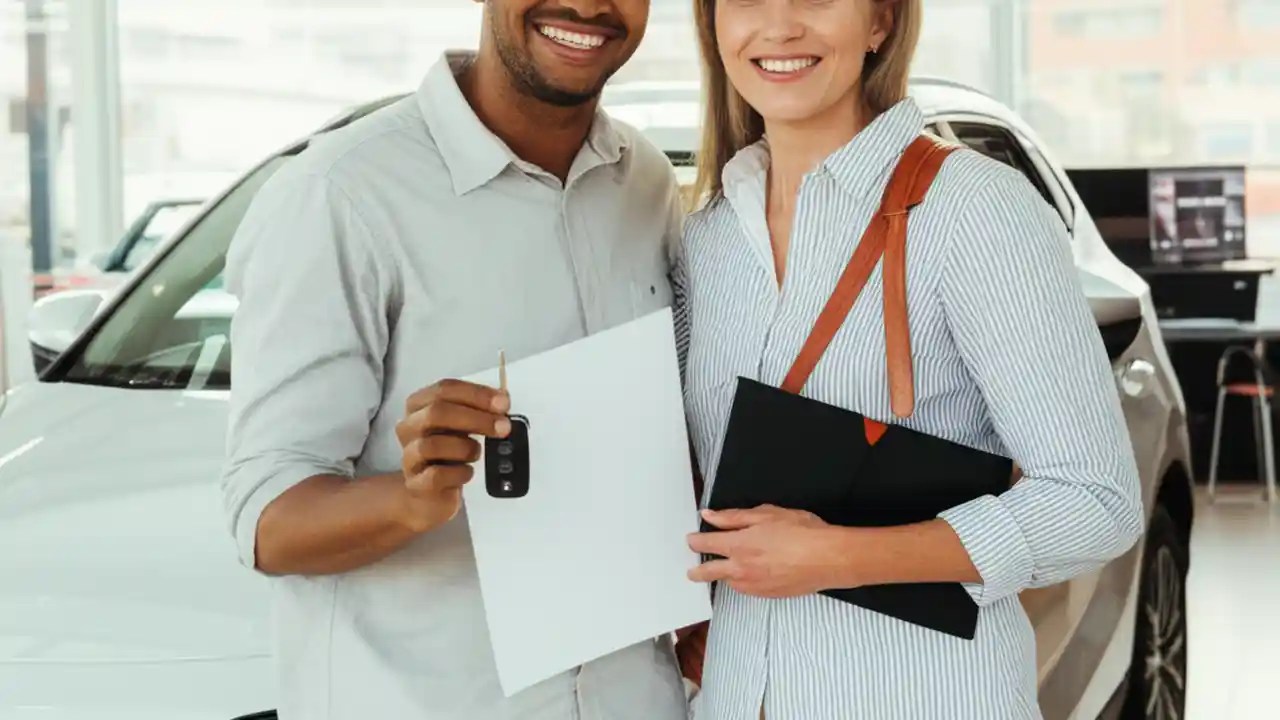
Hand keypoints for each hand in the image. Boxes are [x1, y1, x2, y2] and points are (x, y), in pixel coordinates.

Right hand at [394, 379, 510, 531]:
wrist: (429, 493)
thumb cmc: (448, 453)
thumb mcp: (462, 425)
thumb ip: (479, 410)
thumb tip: (502, 401)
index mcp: (419, 405)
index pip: (444, 389)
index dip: (476, 394)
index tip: (503, 403)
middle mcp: (409, 427)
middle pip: (437, 413)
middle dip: (475, 418)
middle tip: (502, 427)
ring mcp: (409, 455)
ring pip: (433, 445)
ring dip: (465, 448)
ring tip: (476, 453)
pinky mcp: (415, 483)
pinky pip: (435, 475)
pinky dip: (459, 473)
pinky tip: (468, 472)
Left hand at [686, 505, 848, 597]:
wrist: (828, 559)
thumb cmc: (802, 532)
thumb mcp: (766, 514)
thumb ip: (733, 517)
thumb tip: (710, 516)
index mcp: (738, 545)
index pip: (705, 545)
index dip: (695, 541)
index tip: (692, 539)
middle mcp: (741, 569)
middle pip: (708, 573)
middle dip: (696, 571)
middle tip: (691, 571)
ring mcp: (753, 585)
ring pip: (729, 582)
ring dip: (724, 575)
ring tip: (725, 569)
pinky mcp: (767, 595)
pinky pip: (747, 589)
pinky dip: (743, 582)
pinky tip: (750, 575)